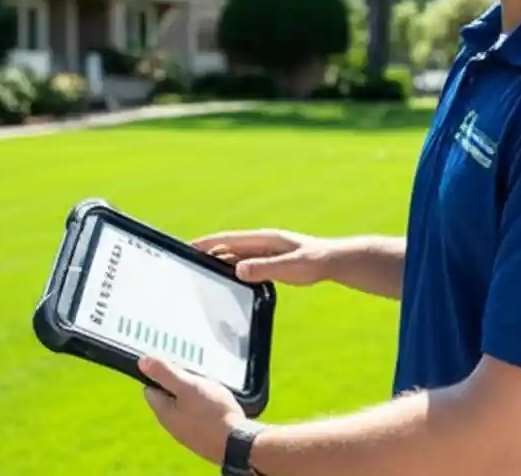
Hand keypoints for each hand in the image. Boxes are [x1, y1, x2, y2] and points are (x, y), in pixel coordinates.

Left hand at [139, 356, 250, 464]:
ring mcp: (187, 432)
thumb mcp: (187, 386)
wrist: (237, 442)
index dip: (160, 375)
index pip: (151, 388)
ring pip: (184, 406)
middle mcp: (172, 425)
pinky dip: (205, 407)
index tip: (176, 367)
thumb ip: (165, 374)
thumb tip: (142, 362)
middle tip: (196, 377)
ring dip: (194, 395)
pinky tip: (217, 403)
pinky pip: (198, 416)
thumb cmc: (211, 413)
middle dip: (180, 384)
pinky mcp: (202, 435)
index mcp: (164, 412)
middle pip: (168, 397)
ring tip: (209, 388)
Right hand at [191, 228, 332, 284]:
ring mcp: (265, 252)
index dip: (207, 242)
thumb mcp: (290, 266)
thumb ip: (265, 268)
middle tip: (187, 262)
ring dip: (219, 262)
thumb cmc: (315, 261)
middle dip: (208, 252)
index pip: (228, 239)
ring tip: (200, 271)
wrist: (333, 261)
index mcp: (264, 239)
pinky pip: (246, 265)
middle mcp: (262, 243)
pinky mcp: (270, 262)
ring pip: (236, 257)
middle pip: (228, 247)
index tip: (188, 246)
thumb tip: (237, 270)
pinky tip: (227, 280)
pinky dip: (233, 270)